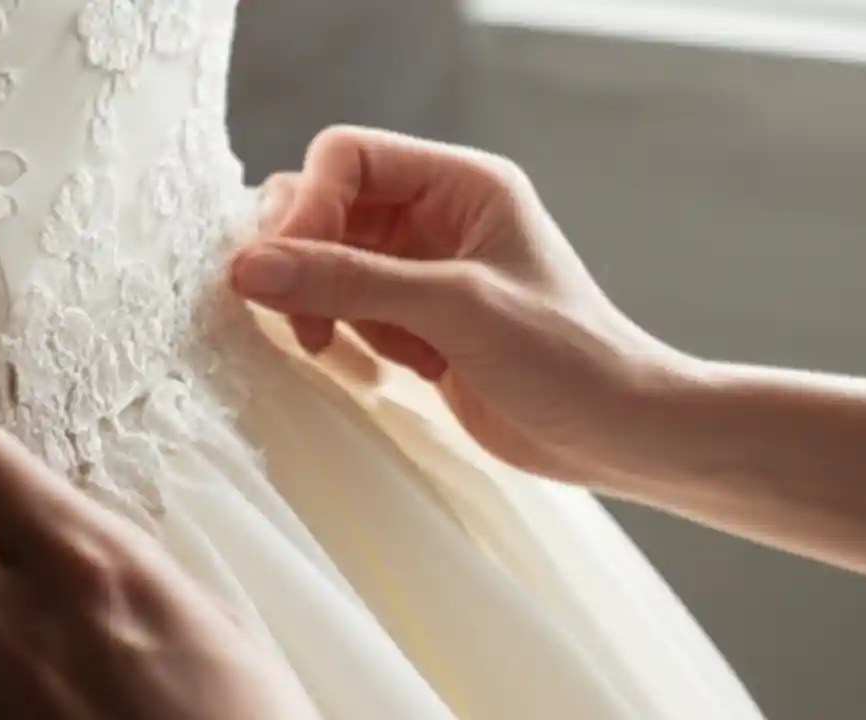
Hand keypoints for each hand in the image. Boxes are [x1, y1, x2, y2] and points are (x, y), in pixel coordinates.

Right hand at [231, 126, 686, 485]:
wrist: (616, 435)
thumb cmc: (567, 358)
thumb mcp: (455, 308)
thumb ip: (350, 282)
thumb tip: (248, 266)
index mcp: (460, 183)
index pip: (347, 157)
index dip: (307, 205)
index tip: (282, 270)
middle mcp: (436, 215)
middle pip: (326, 206)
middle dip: (303, 258)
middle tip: (302, 317)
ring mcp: (421, 270)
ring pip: (326, 261)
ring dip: (321, 304)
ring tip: (358, 347)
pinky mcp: (413, 320)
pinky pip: (344, 307)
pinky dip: (345, 335)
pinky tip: (395, 366)